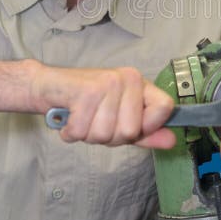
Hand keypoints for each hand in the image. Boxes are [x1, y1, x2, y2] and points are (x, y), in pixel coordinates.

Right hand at [35, 64, 174, 148]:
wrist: (48, 86)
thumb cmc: (85, 102)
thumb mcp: (120, 117)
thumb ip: (147, 131)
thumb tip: (172, 140)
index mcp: (140, 83)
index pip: (165, 108)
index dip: (149, 126)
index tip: (132, 127)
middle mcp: (128, 79)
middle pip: (130, 131)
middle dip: (109, 136)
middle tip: (95, 121)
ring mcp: (108, 83)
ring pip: (105, 134)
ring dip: (87, 135)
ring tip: (82, 119)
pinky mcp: (86, 92)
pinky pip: (83, 131)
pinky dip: (71, 133)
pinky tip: (69, 119)